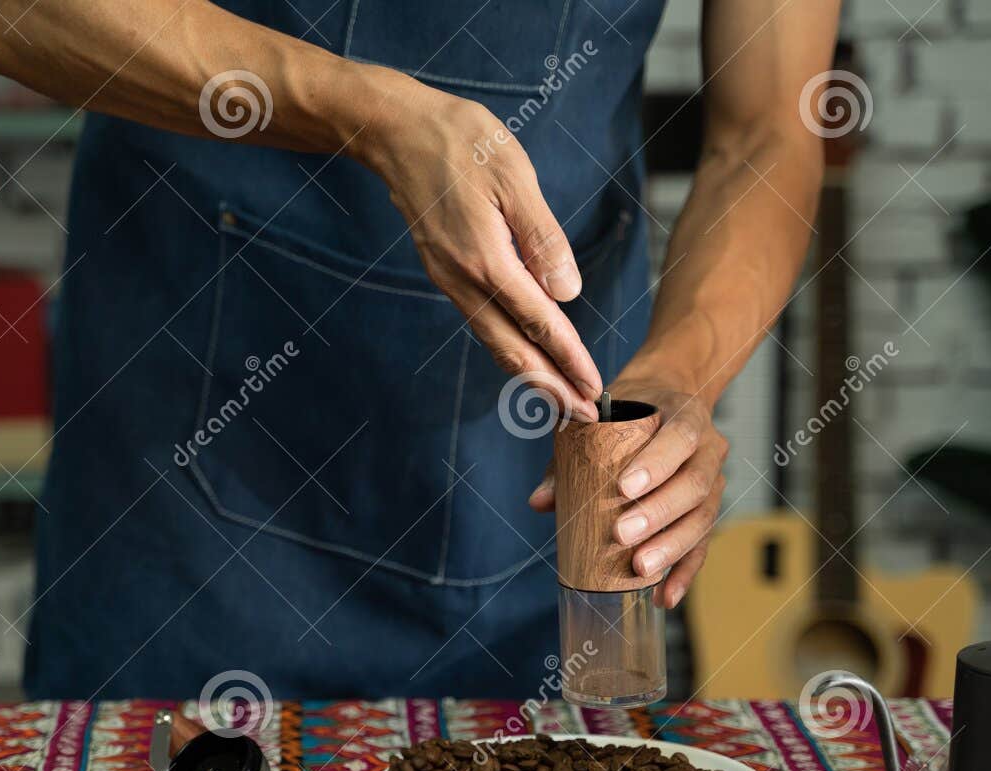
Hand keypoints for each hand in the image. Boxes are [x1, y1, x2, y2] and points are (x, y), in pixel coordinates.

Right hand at [351, 76, 601, 422]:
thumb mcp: (513, 177)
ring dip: (530, 376)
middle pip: (514, 350)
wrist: (395, 132)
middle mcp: (464, 280)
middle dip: (552, 388)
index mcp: (486, 259)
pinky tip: (526, 357)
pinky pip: (481, 323)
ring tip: (561, 400)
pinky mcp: (445, 272)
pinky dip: (508, 349)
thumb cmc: (461, 142)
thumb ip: (542, 237)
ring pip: (495, 342)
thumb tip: (567, 293)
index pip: (539, 322)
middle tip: (584, 418)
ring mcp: (450, 280)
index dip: (569, 360)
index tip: (594, 390)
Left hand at [528, 382, 727, 607]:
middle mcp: (708, 449)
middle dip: (658, 513)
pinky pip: (702, 545)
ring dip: (672, 547)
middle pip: (694, 484)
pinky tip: (664, 596)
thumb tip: (541, 502)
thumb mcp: (598, 420)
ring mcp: (714, 482)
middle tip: (622, 534)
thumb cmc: (628, 412)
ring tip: (641, 568)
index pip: (680, 437)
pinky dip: (684, 573)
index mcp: (685, 414)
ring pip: (703, 517)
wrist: (664, 400)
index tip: (624, 488)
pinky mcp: (708, 512)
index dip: (657, 463)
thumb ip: (568, 457)